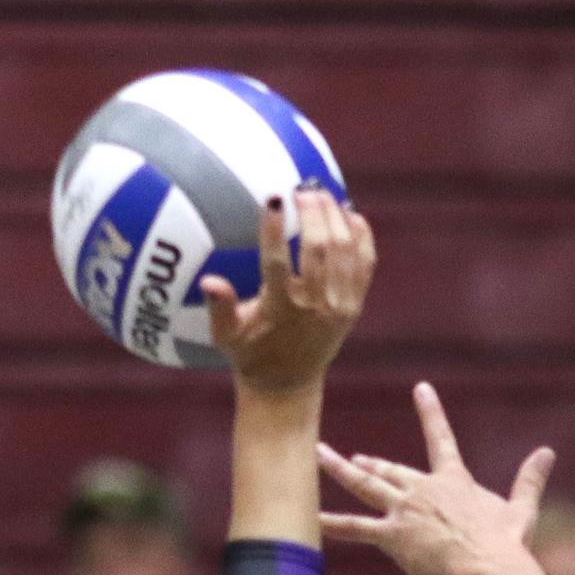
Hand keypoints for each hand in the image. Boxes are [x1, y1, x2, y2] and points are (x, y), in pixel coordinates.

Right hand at [204, 189, 374, 394]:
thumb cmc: (250, 355)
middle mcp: (314, 306)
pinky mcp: (354, 307)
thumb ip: (219, 308)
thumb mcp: (226, 337)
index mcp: (280, 310)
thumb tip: (208, 281)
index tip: (272, 198)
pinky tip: (352, 214)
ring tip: (323, 194)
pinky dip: (362, 237)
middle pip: (318, 249)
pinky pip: (365, 265)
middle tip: (302, 188)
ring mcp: (338, 306)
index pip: (277, 262)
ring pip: (344, 251)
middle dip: (312, 213)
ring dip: (335, 217)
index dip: (275, 229)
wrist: (288, 386)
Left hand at [319, 383, 555, 574]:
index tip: (421, 390)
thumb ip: (530, 479)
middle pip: (390, 469)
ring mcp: (405, 510)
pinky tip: (312, 517)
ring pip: (364, 485)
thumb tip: (549, 452)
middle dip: (370, 463)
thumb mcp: (521, 509)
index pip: (440, 437)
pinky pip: (357, 527)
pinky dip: (334, 523)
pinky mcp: (393, 535)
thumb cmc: (506, 544)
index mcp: (453, 480)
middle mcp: (424, 489)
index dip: (430, 411)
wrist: (488, 568)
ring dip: (340, 469)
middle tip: (354, 457)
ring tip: (319, 454)